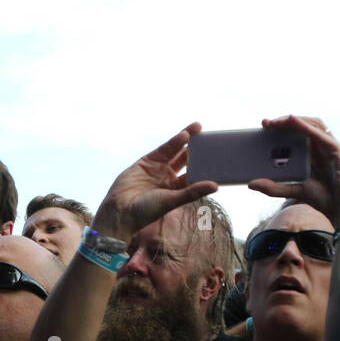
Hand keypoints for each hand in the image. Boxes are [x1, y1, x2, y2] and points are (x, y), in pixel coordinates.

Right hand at [94, 122, 216, 241]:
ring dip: (187, 140)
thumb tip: (216, 186)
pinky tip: (184, 134)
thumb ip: (193, 192)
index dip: (206, 165)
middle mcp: (168, 178)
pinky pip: (163, 150)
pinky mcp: (146, 162)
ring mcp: (157, 169)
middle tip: (212, 138)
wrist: (119, 210)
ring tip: (199, 128)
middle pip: (187, 160)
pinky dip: (173, 142)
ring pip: (175, 152)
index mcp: (177, 189)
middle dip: (198, 150)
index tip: (220, 156)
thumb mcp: (172, 201)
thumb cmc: (146, 212)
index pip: (195, 174)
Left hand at [247, 115, 339, 227]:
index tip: (264, 126)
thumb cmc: (323, 199)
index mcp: (314, 153)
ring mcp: (332, 148)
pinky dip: (306, 127)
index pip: (298, 133)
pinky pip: (321, 135)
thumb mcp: (293, 191)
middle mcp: (323, 147)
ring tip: (277, 121)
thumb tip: (251, 183)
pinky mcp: (338, 152)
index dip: (283, 127)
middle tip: (266, 123)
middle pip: (305, 126)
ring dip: (295, 121)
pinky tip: (294, 122)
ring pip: (314, 125)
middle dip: (285, 122)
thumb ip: (274, 188)